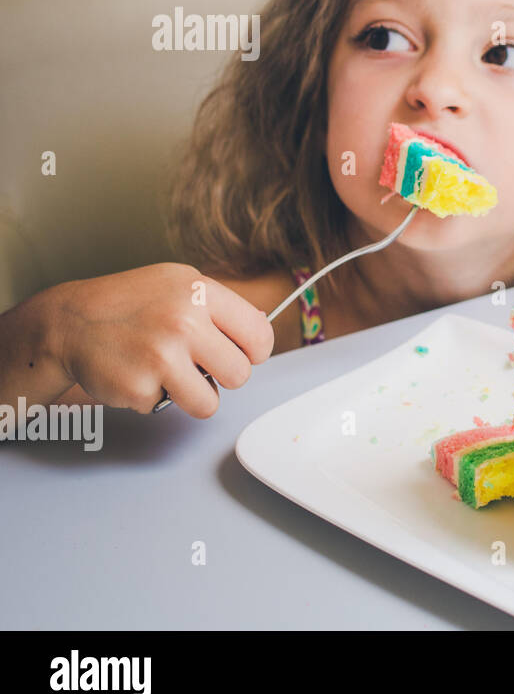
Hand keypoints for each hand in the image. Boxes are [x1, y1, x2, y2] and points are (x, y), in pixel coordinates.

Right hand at [46, 264, 274, 416]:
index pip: (259, 334)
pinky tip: (135, 372)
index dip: (255, 352)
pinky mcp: (139, 386)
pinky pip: (165, 408)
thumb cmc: (129, 304)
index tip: (242, 355)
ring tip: (168, 372)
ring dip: (192, 395)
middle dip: (223, 377)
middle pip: (240, 375)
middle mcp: (185, 320)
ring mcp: (161, 355)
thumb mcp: (179, 285)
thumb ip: (220, 307)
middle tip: (198, 365)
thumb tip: (264, 325)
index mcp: (200, 291)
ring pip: (210, 403)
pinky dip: (151, 396)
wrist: (68, 321)